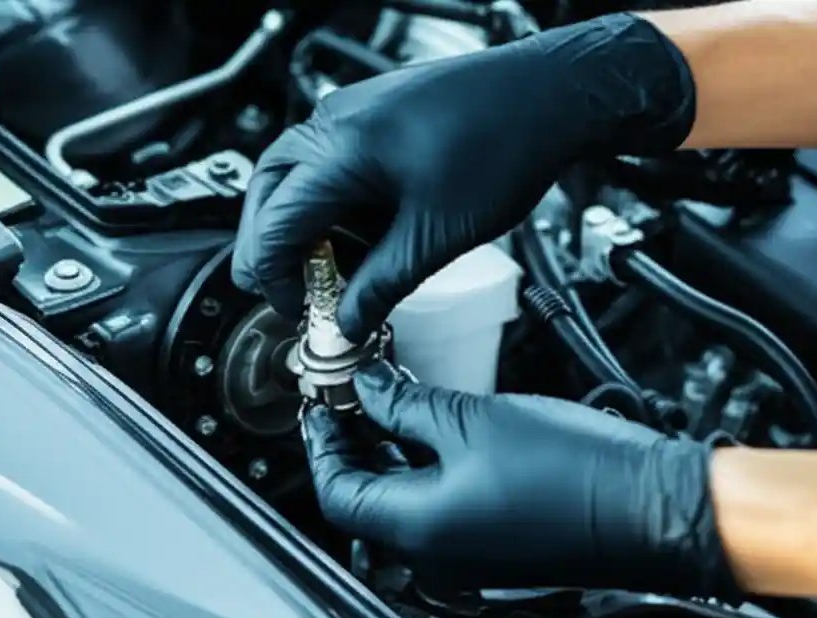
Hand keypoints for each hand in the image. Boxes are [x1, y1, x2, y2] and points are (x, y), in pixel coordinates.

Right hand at [233, 13, 695, 342]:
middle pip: (266, 198)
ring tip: (333, 272)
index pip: (274, 226)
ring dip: (302, 230)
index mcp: (339, 150)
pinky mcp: (371, 116)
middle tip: (295, 296)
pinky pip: (326, 165)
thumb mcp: (436, 237)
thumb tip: (349, 323)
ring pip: (292, 180)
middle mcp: (333, 124)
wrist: (550, 95)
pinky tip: (359, 236)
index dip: (277, 279)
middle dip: (273, 253)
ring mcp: (349, 114)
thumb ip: (381, 286)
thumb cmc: (505, 144)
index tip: (298, 312)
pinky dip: (329, 206)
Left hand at [302, 361, 739, 598]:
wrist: (653, 505)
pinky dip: (423, 471)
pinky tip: (433, 429)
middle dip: (353, 444)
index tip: (322, 402)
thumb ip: (405, 403)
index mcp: (416, 528)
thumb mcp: (470, 418)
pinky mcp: (494, 548)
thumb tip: (367, 387)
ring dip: (388, 455)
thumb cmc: (575, 470)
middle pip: (364, 502)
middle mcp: (433, 556)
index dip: (322, 441)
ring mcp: (464, 557)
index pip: (336, 490)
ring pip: (400, 507)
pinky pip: (437, 512)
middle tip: (352, 395)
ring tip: (391, 401)